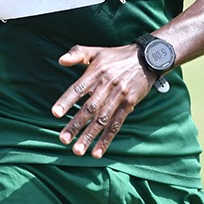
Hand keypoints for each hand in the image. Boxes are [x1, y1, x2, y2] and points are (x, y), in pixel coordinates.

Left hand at [51, 44, 156, 158]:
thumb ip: (77, 53)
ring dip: (90, 136)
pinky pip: (117, 124)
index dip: (67, 101)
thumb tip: (60, 60)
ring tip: (78, 150)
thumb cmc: (117, 56)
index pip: (78, 89)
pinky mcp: (129, 104)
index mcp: (96, 72)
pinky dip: (107, 139)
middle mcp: (107, 85)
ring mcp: (119, 96)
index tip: (54, 114)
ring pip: (102, 119)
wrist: (148, 58)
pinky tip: (97, 152)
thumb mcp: (97, 51)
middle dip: (76, 125)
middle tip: (62, 140)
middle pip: (89, 108)